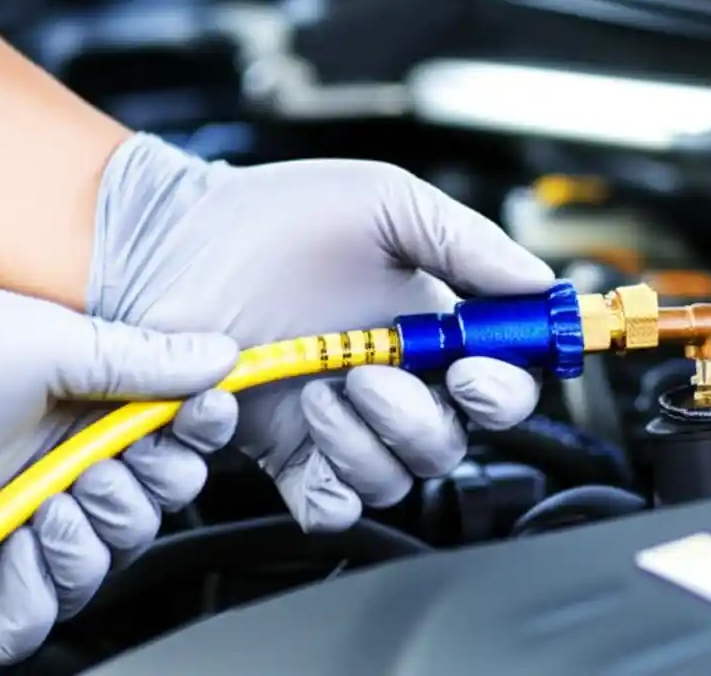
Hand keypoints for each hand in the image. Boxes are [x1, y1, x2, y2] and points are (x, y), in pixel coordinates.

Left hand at [0, 276, 237, 663]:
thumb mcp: (41, 342)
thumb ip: (138, 358)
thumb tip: (218, 356)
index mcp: (79, 411)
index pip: (171, 437)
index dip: (195, 433)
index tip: (200, 416)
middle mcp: (54, 470)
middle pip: (148, 512)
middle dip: (133, 498)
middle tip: (91, 472)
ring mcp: (14, 529)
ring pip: (100, 570)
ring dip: (85, 549)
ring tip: (41, 514)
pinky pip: (31, 622)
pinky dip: (35, 602)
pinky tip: (15, 555)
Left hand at [89, 134, 555, 530]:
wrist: (172, 244)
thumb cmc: (273, 216)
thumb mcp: (385, 203)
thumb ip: (465, 242)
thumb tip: (538, 281)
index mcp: (430, 330)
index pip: (501, 384)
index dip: (503, 390)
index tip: (471, 368)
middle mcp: (395, 385)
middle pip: (450, 443)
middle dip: (419, 418)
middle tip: (373, 372)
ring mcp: (341, 425)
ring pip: (395, 478)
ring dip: (366, 442)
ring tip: (320, 387)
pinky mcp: (287, 456)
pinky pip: (330, 507)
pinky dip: (326, 486)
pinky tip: (299, 427)